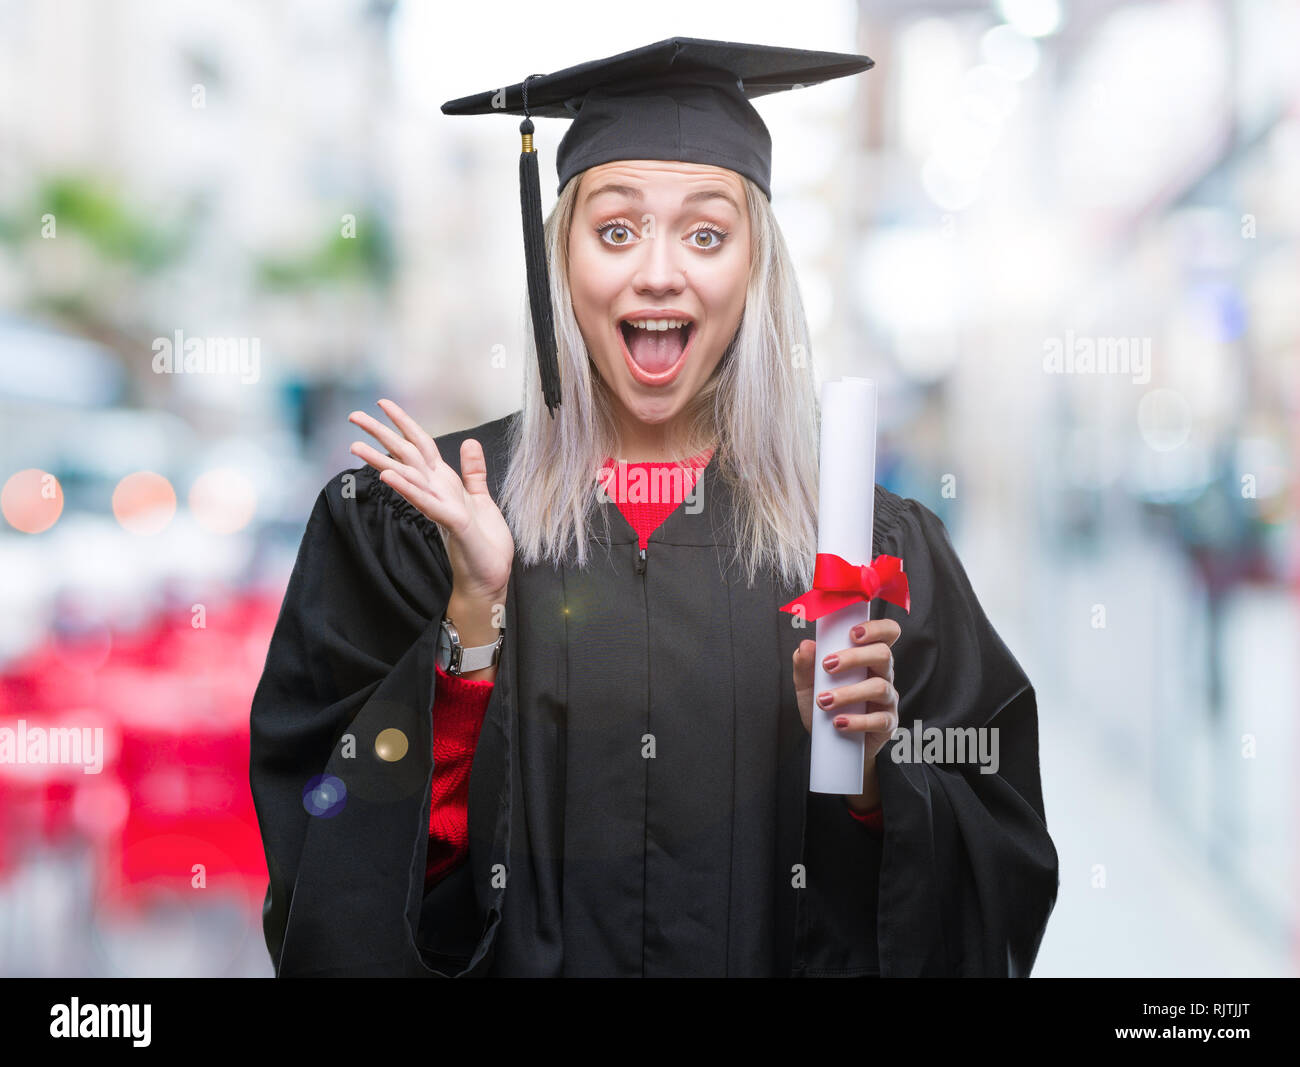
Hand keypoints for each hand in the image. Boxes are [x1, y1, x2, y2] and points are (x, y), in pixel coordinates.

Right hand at [348, 398, 513, 601]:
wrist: (488, 579)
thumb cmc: (484, 544)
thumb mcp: (482, 500)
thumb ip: (473, 472)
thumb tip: (469, 442)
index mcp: (444, 483)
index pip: (420, 446)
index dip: (404, 423)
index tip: (382, 403)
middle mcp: (436, 492)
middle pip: (406, 455)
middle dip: (381, 435)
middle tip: (352, 416)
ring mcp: (440, 506)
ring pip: (407, 477)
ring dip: (381, 460)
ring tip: (355, 445)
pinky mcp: (450, 522)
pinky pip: (426, 501)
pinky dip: (408, 488)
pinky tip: (388, 476)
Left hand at [792, 618, 901, 806]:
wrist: (831, 743)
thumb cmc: (824, 704)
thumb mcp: (808, 683)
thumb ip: (804, 664)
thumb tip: (806, 645)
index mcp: (868, 657)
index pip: (887, 633)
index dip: (876, 628)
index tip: (852, 633)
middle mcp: (882, 674)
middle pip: (884, 654)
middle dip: (854, 657)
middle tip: (827, 665)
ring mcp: (888, 699)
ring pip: (880, 687)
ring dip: (849, 692)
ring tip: (824, 701)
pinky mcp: (887, 724)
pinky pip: (880, 720)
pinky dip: (857, 721)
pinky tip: (838, 722)